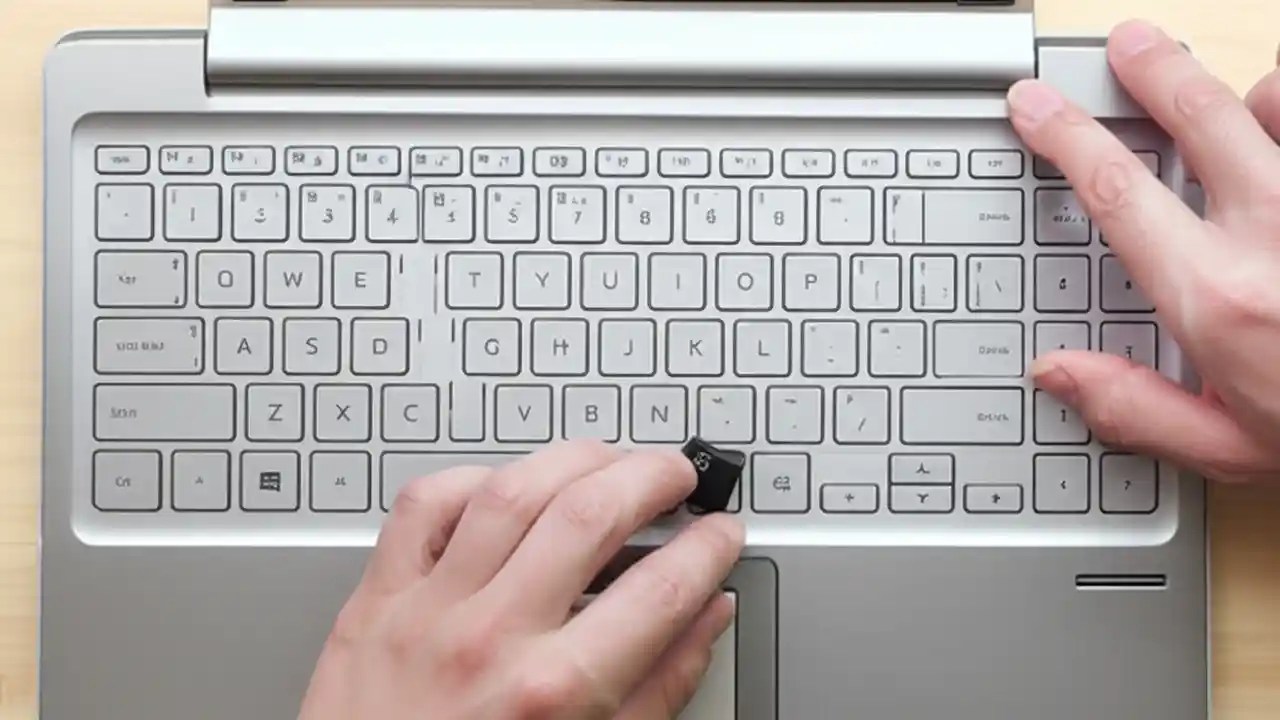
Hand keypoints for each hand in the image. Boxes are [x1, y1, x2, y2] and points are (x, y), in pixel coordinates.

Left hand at [298, 441, 743, 719]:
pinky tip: (510, 486)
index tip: (721, 532)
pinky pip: (424, 506)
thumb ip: (659, 688)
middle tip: (678, 477)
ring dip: (576, 460)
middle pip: (590, 514)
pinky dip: (472, 478)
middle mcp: (492, 640)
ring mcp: (429, 611)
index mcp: (553, 695)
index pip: (661, 590)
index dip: (708, 547)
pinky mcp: (378, 597)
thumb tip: (706, 616)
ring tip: (609, 461)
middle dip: (653, 477)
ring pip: (512, 491)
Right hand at [1008, 20, 1279, 482]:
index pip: (1118, 192)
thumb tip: (1058, 372)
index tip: (1039, 107)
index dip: (1066, 137)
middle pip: (1198, 116)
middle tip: (1129, 46)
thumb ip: (1135, 407)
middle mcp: (1275, 237)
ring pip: (1274, 103)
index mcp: (1220, 299)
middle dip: (1152, 70)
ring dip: (1239, 92)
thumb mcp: (1230, 449)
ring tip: (1227, 97)